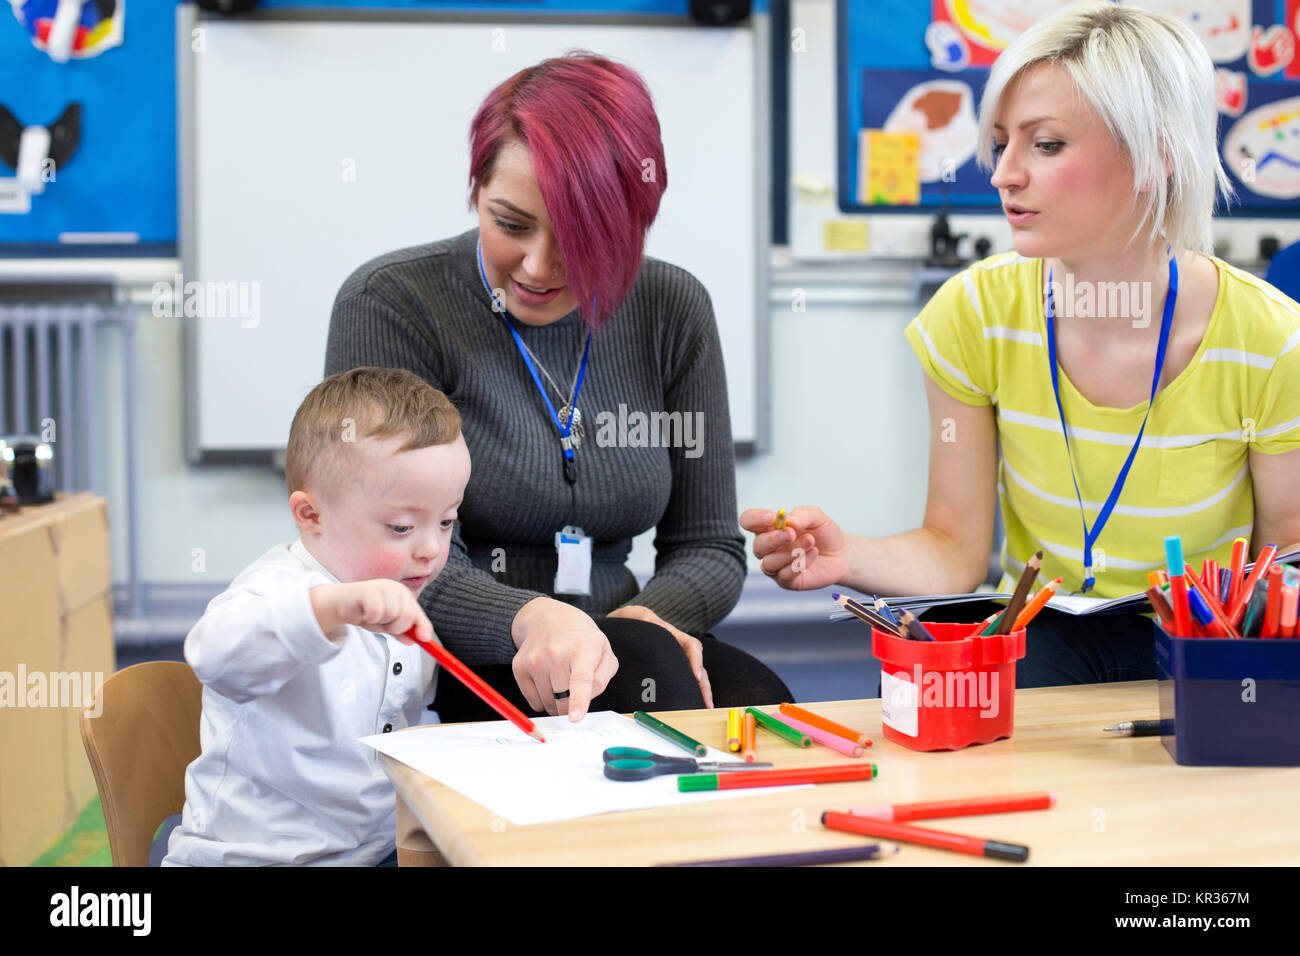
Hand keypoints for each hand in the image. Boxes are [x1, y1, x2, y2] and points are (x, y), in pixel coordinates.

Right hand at [310, 580, 432, 644]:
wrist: (341, 603)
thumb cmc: (366, 611)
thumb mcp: (387, 623)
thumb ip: (402, 631)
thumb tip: (418, 640)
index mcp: (403, 595)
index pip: (417, 613)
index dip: (422, 626)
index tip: (424, 639)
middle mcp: (396, 588)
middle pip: (408, 615)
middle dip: (396, 627)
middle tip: (383, 625)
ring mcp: (383, 587)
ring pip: (392, 615)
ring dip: (380, 623)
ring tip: (371, 617)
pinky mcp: (369, 590)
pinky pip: (376, 612)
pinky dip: (370, 618)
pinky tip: (364, 613)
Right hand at [510, 597, 617, 720]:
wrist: (547, 618)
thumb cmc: (580, 639)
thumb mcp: (603, 650)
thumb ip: (603, 677)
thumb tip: (586, 700)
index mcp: (583, 649)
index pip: (580, 679)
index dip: (578, 700)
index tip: (575, 717)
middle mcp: (556, 653)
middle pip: (563, 700)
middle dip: (572, 706)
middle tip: (575, 691)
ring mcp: (535, 660)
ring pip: (548, 704)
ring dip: (557, 703)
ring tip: (561, 680)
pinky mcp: (519, 667)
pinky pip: (534, 702)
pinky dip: (543, 699)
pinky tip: (547, 680)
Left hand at [606, 605, 713, 708]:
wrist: (624, 625)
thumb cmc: (631, 620)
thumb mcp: (635, 616)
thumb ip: (642, 618)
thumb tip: (653, 623)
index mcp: (671, 635)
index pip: (691, 646)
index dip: (696, 660)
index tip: (696, 676)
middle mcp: (677, 650)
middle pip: (697, 667)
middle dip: (704, 686)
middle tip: (706, 704)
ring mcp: (674, 662)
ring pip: (693, 678)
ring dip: (700, 693)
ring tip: (704, 710)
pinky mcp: (667, 672)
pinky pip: (681, 683)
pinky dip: (687, 695)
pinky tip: (689, 708)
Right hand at [739, 505, 846, 590]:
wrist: (841, 553)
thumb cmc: (823, 533)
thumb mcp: (816, 516)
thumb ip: (802, 514)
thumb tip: (788, 521)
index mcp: (769, 527)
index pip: (748, 521)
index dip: (755, 519)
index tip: (772, 517)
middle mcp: (768, 547)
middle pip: (757, 545)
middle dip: (773, 539)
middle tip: (792, 534)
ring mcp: (776, 566)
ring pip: (768, 563)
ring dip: (790, 553)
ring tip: (811, 542)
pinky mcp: (786, 581)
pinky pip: (784, 575)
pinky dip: (800, 563)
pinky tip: (814, 553)